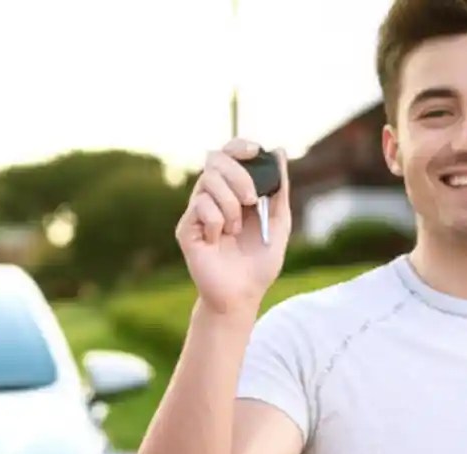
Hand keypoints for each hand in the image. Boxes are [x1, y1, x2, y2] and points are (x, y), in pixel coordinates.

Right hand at [175, 137, 291, 315]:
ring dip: (230, 204)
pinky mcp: (186, 228)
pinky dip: (217, 222)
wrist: (242, 295)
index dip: (239, 146)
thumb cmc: (259, 262)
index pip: (228, 154)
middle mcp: (212, 197)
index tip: (256, 150)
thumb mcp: (279, 221)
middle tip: (251, 200)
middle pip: (215, 160)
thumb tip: (280, 151)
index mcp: (233, 191)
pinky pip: (201, 207)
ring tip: (235, 230)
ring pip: (207, 182)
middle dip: (238, 175)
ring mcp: (196, 211)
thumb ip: (279, 188)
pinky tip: (218, 240)